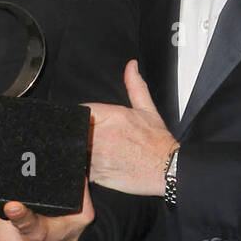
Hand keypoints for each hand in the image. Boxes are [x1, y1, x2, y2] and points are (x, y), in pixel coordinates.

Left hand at [86, 60, 177, 195]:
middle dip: (76, 131)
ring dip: (76, 147)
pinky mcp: (96, 173)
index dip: (80, 115)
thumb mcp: (147, 110)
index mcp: (112, 117)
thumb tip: (131, 67)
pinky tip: (92, 163)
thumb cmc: (158, 143)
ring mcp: (98, 155)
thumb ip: (135, 86)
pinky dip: (80, 165)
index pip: (80, 110)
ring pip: (73, 147)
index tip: (85, 121)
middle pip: (73, 129)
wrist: (168, 169)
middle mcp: (102, 135)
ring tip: (91, 149)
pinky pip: (78, 166)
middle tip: (88, 136)